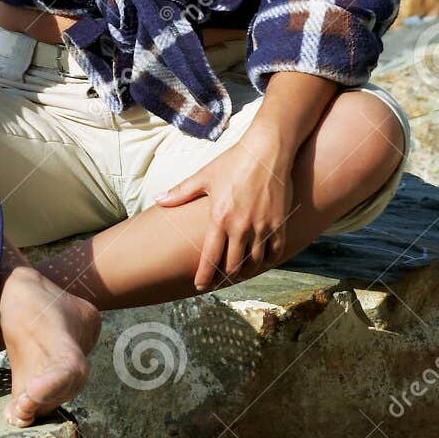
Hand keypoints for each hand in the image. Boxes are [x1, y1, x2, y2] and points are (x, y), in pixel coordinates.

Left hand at [153, 128, 294, 290]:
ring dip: (245, 271)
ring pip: (254, 262)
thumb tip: (158, 200)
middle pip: (232, 265)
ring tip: (238, 273)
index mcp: (219, 218)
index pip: (210, 257)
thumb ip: (181, 192)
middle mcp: (241, 227)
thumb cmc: (233, 162)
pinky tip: (260, 262)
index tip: (199, 286)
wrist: (267, 151)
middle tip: (218, 281)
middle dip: (224, 277)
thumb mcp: (204, 176)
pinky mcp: (279, 224)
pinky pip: (274, 252)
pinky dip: (267, 261)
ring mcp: (262, 227)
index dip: (204, 276)